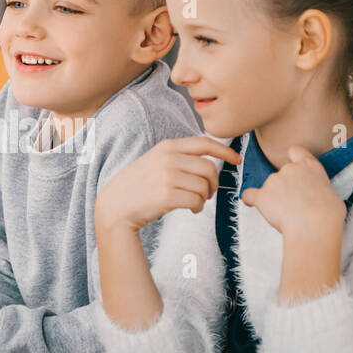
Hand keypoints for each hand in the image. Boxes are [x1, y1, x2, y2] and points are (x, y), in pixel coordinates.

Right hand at [95, 136, 240, 233]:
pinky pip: (197, 200)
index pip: (204, 142)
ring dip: (205, 198)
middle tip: (209, 193)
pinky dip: (198, 207)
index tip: (236, 159)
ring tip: (196, 203)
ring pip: (204, 186)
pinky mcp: (167, 195)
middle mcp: (168, 158)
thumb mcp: (154, 160)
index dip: (225, 150)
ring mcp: (167, 176)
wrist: (115, 206)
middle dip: (214, 183)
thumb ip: (177, 156)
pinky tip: (191, 209)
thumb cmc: (137, 186)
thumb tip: (207, 159)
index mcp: (167, 147)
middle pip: (209, 168)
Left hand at [240, 144, 345, 237]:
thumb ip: (316, 187)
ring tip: (286, 214)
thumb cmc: (327, 214)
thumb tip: (314, 194)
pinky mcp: (262, 195)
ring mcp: (274, 181)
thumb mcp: (330, 192)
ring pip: (268, 187)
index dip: (293, 160)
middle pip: (281, 174)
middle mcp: (289, 169)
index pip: (295, 151)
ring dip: (273, 197)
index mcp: (309, 166)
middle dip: (284, 187)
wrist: (314, 226)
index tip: (295, 172)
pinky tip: (253, 204)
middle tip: (294, 204)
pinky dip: (250, 200)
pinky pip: (249, 195)